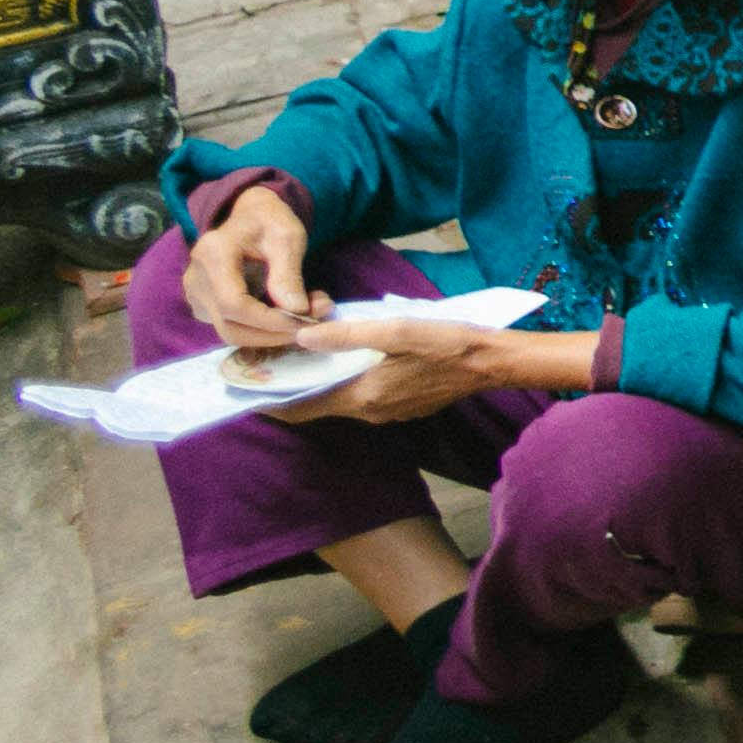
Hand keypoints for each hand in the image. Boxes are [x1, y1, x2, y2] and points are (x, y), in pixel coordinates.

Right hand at [178, 180, 321, 354]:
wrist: (248, 216)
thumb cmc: (269, 221)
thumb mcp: (288, 237)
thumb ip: (289, 273)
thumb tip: (296, 312)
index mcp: (213, 255)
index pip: (234, 304)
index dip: (269, 321)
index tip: (304, 321)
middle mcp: (196, 279)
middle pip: (229, 327)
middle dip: (272, 335)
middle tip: (310, 326)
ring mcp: (196, 295)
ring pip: (230, 332)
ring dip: (269, 335)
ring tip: (304, 320)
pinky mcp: (203, 306)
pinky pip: (230, 327)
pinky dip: (260, 330)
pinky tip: (285, 317)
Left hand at [278, 305, 552, 426]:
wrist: (493, 362)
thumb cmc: (446, 343)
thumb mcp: (397, 330)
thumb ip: (348, 335)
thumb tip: (302, 336)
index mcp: (362, 396)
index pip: (302, 408)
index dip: (273, 401)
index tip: (250, 387)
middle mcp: (370, 411)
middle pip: (319, 403)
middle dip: (297, 385)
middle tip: (277, 360)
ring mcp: (388, 412)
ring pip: (341, 399)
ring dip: (323, 382)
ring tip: (309, 356)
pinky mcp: (404, 406)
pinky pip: (363, 397)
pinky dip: (346, 382)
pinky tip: (350, 361)